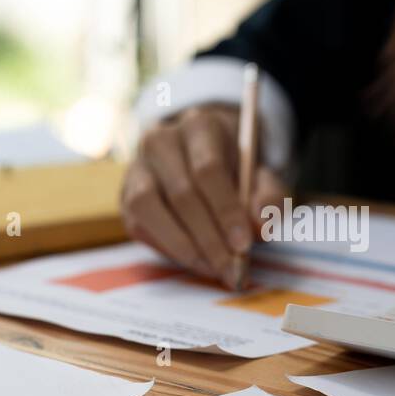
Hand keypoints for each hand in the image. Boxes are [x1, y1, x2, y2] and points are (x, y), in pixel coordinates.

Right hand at [121, 103, 286, 283]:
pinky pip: (139, 226)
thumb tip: (261, 226)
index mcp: (200, 126)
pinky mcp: (125, 196)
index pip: (208, 169)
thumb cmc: (236, 170)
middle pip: (181, 192)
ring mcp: (137, 167)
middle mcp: (160, 140)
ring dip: (183, 246)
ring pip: (148, 207)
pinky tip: (194, 262)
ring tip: (212, 269)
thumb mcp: (262, 177)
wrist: (202, 157)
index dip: (225, 210)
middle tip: (231, 269)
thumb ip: (269, 198)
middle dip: (209, 238)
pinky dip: (167, 249)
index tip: (243, 245)